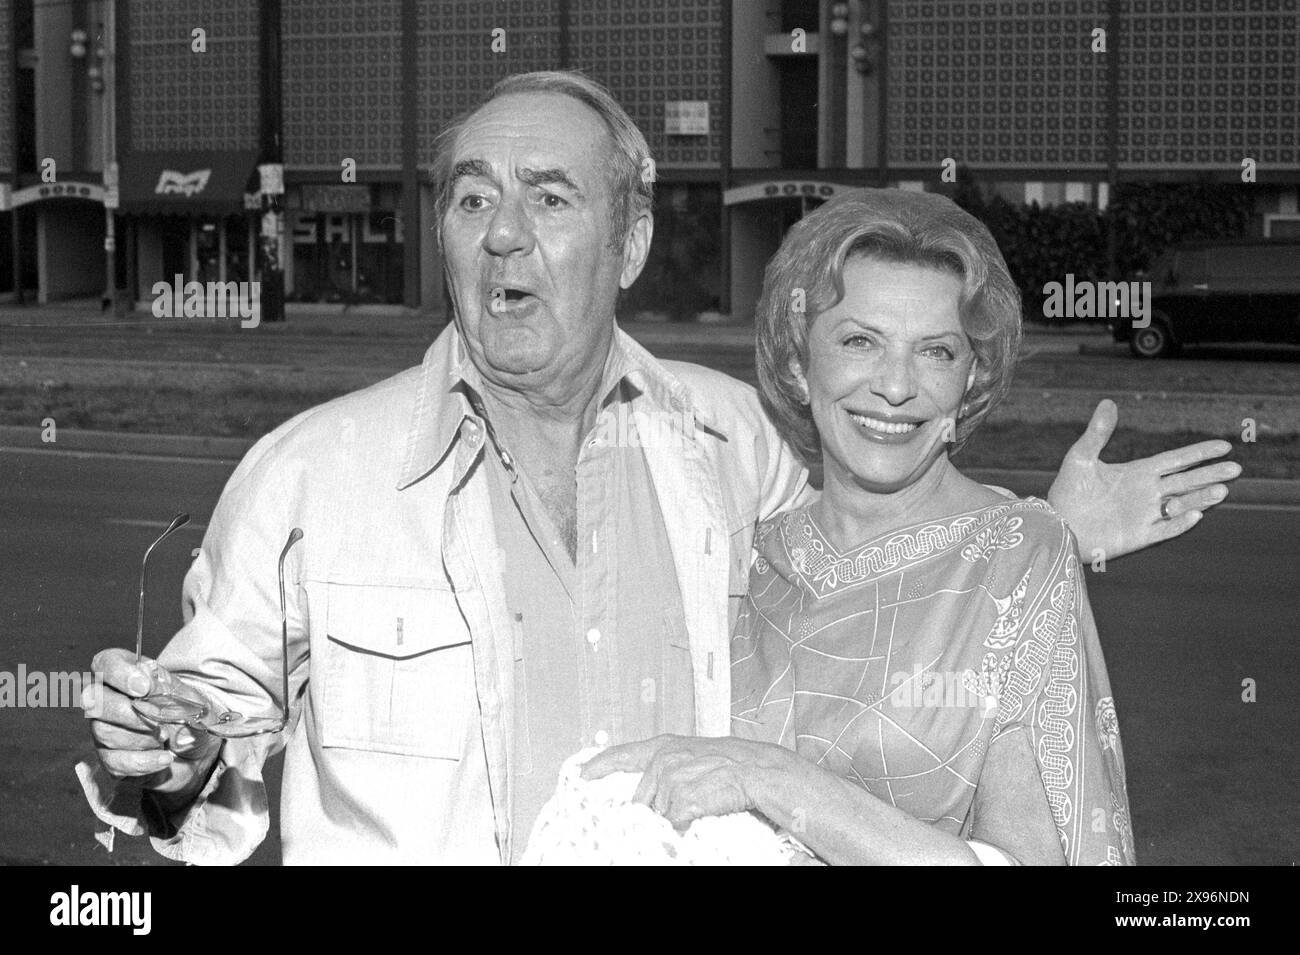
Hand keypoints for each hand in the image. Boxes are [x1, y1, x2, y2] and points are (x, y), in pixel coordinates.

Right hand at [83, 649, 221, 800]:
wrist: (195, 751)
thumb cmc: (188, 716)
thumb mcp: (188, 698)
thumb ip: (166, 690)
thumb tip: (145, 687)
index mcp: (128, 675)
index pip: (106, 662)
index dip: (119, 673)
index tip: (143, 688)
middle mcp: (107, 700)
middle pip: (94, 699)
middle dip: (130, 714)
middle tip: (158, 722)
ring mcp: (103, 730)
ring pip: (104, 732)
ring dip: (143, 739)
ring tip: (165, 738)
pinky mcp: (108, 758)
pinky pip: (115, 761)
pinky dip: (144, 761)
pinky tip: (163, 757)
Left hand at [581, 734, 781, 827]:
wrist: (759, 770)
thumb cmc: (731, 766)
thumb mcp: (694, 758)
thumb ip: (668, 771)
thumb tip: (649, 800)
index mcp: (665, 747)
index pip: (623, 755)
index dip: (600, 765)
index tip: (582, 775)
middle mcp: (662, 761)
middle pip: (641, 800)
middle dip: (652, 813)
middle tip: (679, 810)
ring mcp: (670, 781)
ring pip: (658, 816)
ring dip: (673, 820)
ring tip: (700, 808)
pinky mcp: (681, 801)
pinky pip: (673, 827)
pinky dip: (684, 829)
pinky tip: (700, 818)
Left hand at [1047, 399, 1240, 559]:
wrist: (1056, 524)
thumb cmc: (1067, 492)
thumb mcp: (1081, 457)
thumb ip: (1098, 433)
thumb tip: (1108, 402)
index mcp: (1138, 473)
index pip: (1176, 461)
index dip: (1198, 453)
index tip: (1224, 446)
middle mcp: (1146, 493)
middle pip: (1186, 481)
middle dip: (1210, 474)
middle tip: (1236, 468)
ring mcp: (1145, 515)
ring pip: (1182, 504)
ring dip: (1201, 498)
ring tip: (1223, 489)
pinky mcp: (1139, 536)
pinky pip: (1165, 529)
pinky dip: (1180, 523)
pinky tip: (1195, 515)